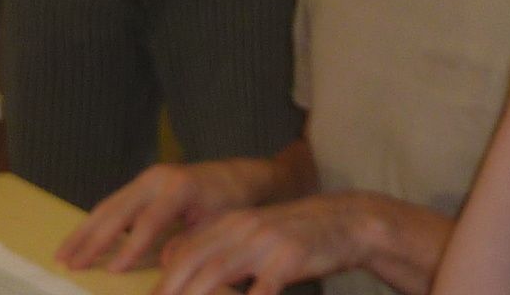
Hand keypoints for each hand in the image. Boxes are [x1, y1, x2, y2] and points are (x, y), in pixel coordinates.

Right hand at [57, 161, 256, 274]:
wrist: (236, 176)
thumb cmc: (229, 203)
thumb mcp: (217, 224)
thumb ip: (189, 242)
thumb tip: (164, 262)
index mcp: (178, 188)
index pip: (149, 222)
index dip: (130, 247)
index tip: (113, 271)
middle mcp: (157, 179)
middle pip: (117, 210)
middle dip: (92, 239)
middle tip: (68, 263)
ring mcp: (146, 179)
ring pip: (108, 205)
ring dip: (84, 231)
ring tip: (62, 254)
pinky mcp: (141, 184)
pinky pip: (113, 204)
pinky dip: (94, 223)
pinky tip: (79, 241)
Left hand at [154, 195, 367, 294]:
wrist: (345, 221)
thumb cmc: (295, 236)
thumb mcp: (254, 234)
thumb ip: (221, 247)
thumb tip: (178, 263)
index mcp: (231, 222)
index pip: (187, 247)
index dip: (165, 275)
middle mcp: (242, 229)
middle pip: (194, 260)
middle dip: (170, 288)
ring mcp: (265, 243)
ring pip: (218, 273)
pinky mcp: (289, 260)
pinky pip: (261, 290)